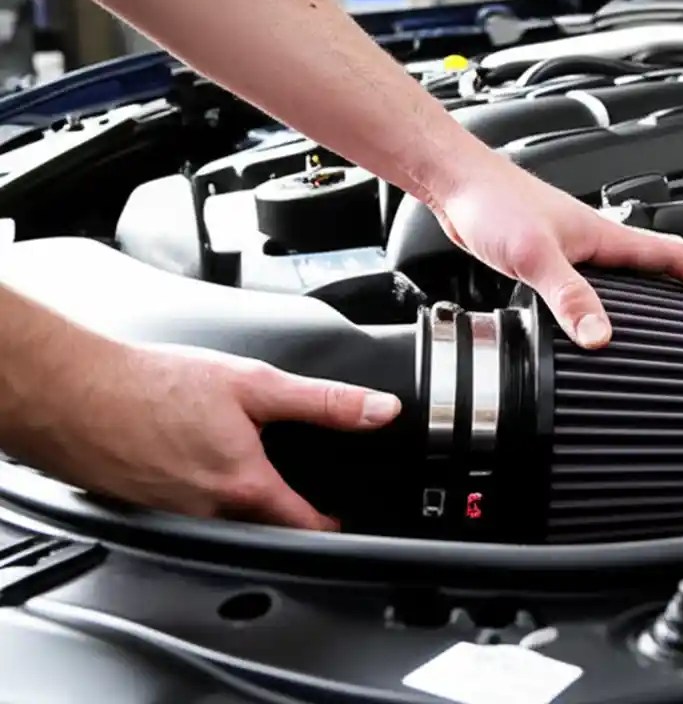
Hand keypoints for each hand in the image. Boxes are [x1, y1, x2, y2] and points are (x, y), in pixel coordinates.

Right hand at [11, 340, 400, 530]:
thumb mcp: (255, 384)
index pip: (306, 527)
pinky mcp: (147, 509)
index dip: (330, 522)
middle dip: (285, 511)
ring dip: (240, 502)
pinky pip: (188, 511)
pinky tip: (192, 459)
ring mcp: (177, 517)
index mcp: (245, 488)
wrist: (73, 395)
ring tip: (243, 467)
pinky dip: (200, 492)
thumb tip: (379, 410)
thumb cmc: (152, 387)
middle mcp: (212, 514)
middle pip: (266, 527)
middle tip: (297, 490)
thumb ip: (324, 401)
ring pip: (225, 522)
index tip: (339, 517)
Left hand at [431, 148, 682, 347]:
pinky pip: (599, 276)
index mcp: (604, 234)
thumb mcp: (536, 256)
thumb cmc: (494, 204)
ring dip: (660, 282)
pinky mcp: (550, 254)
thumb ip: (570, 296)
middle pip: (660, 258)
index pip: (670, 252)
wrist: (457, 184)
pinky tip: (604, 305)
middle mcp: (595, 237)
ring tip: (677, 304)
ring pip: (631, 267)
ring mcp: (574, 245)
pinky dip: (618, 291)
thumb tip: (600, 337)